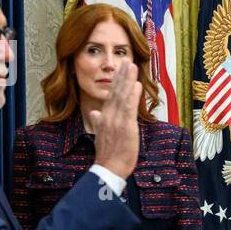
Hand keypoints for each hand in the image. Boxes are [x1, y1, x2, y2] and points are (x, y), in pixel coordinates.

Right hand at [92, 61, 140, 178]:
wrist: (108, 168)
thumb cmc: (107, 154)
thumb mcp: (100, 134)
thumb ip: (98, 121)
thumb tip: (94, 111)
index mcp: (104, 118)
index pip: (110, 96)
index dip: (116, 82)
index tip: (119, 70)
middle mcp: (109, 116)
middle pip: (115, 92)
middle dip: (121, 75)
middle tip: (126, 60)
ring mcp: (116, 121)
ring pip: (122, 96)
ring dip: (127, 80)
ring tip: (131, 66)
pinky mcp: (125, 127)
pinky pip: (129, 108)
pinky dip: (132, 96)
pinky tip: (136, 85)